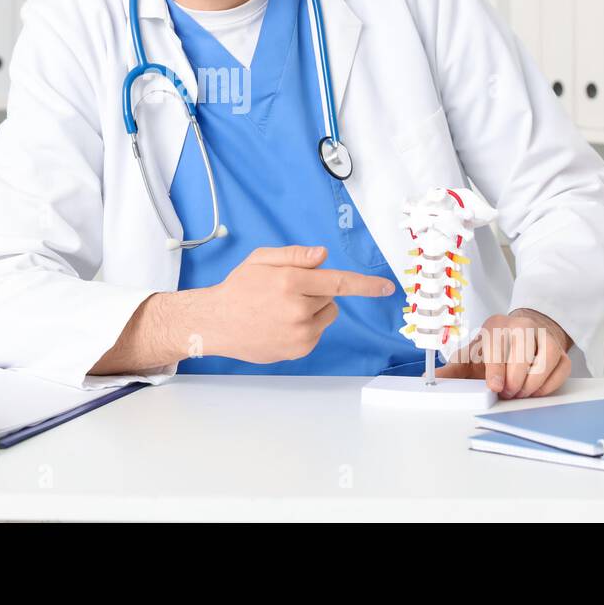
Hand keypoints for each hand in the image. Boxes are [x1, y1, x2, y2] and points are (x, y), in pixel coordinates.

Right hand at [196, 245, 393, 363]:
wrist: (216, 323)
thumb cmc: (239, 288)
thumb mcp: (261, 259)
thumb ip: (295, 255)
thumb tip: (323, 256)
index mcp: (290, 282)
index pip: (339, 282)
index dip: (366, 285)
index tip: (387, 287)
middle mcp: (298, 309)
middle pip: (331, 296)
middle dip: (317, 291)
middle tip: (286, 292)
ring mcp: (299, 333)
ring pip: (327, 314)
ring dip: (314, 309)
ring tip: (282, 309)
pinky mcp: (298, 349)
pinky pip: (317, 332)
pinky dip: (306, 326)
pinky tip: (280, 324)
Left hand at [435, 308, 571, 398]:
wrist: (527, 334)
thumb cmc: (496, 349)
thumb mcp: (472, 355)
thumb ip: (453, 368)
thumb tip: (431, 379)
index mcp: (496, 325)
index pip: (497, 344)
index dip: (496, 368)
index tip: (495, 386)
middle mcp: (523, 326)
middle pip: (523, 354)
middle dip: (514, 380)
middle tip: (507, 392)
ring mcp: (546, 337)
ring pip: (545, 362)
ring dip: (531, 384)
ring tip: (520, 391)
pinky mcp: (562, 352)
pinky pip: (560, 371)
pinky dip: (547, 386)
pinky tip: (534, 389)